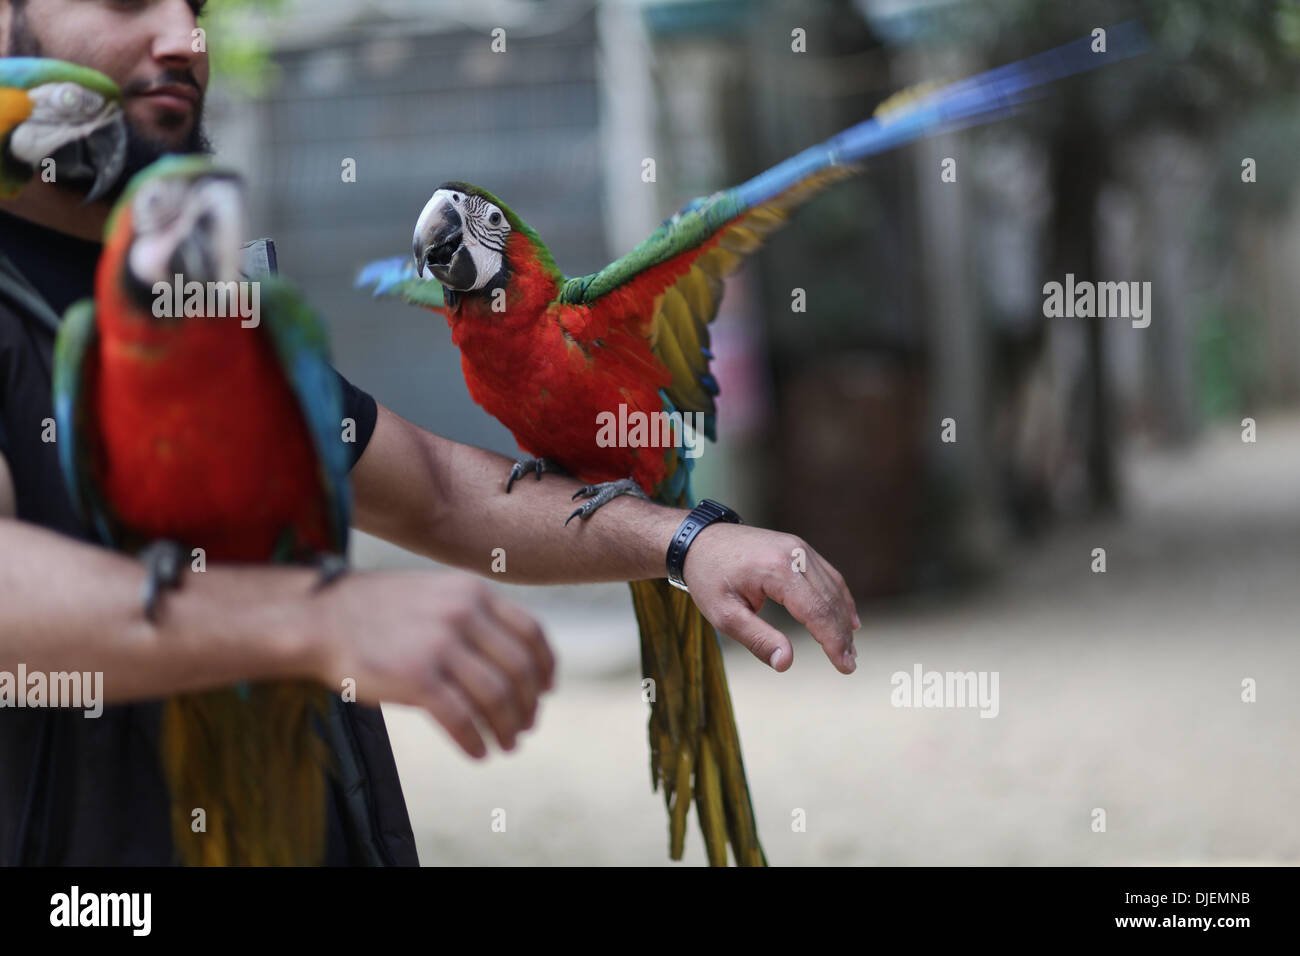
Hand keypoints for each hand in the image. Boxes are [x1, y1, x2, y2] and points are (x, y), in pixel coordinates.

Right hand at [308, 571, 554, 758]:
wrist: (320, 618)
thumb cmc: (378, 611)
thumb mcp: (436, 593)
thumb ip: (473, 615)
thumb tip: (514, 659)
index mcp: (473, 592)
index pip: (531, 632)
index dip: (545, 665)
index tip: (547, 689)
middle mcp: (463, 614)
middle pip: (519, 669)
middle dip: (529, 704)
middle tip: (526, 726)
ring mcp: (440, 646)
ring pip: (497, 697)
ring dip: (508, 727)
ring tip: (507, 744)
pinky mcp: (417, 678)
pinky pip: (461, 718)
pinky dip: (476, 741)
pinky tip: (477, 753)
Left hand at [681, 525, 859, 673]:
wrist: (699, 541)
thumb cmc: (709, 578)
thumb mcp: (724, 615)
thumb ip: (757, 639)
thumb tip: (786, 663)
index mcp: (777, 570)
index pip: (816, 611)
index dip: (833, 642)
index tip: (845, 667)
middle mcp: (795, 554)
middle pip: (829, 600)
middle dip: (842, 635)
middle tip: (850, 665)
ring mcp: (799, 548)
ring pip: (833, 587)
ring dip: (844, 618)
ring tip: (849, 648)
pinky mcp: (798, 548)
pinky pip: (827, 576)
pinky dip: (839, 598)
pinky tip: (847, 618)